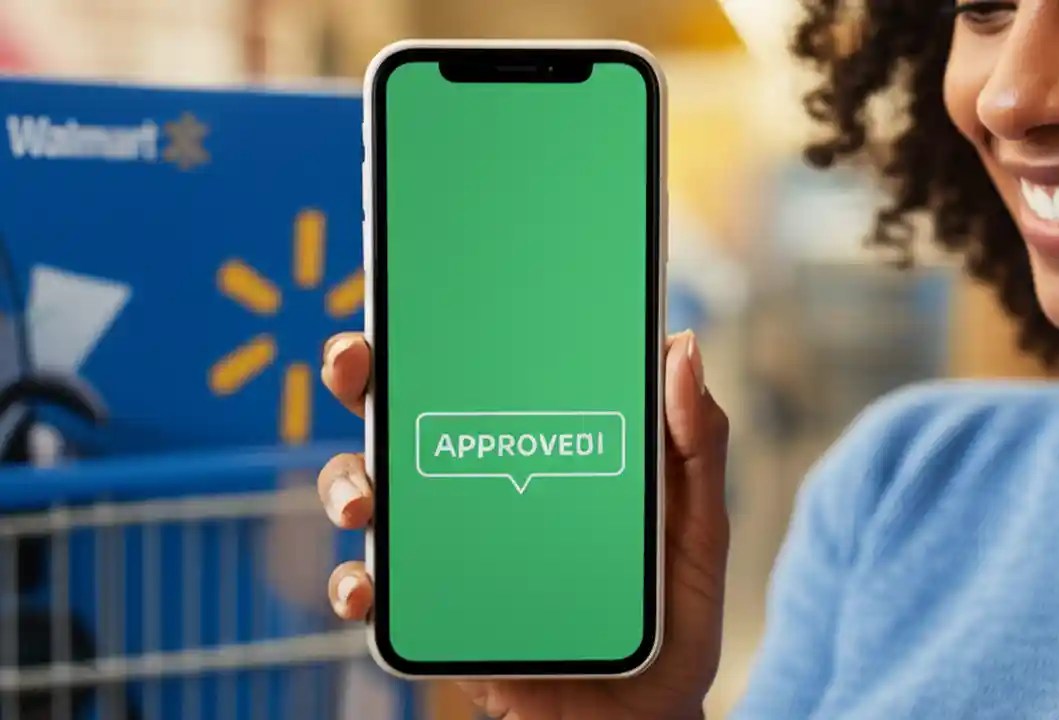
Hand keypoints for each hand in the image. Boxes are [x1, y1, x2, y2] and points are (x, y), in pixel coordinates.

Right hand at [316, 330, 729, 719]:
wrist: (645, 715)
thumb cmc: (670, 613)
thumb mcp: (696, 526)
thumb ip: (696, 444)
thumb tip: (682, 345)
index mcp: (538, 446)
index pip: (482, 371)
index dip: (444, 326)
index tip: (416, 289)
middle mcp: (479, 486)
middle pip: (404, 416)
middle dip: (361, 378)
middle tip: (353, 362)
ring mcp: (449, 547)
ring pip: (371, 493)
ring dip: (346, 482)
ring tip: (364, 503)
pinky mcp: (432, 612)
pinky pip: (374, 591)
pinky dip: (352, 585)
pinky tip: (366, 590)